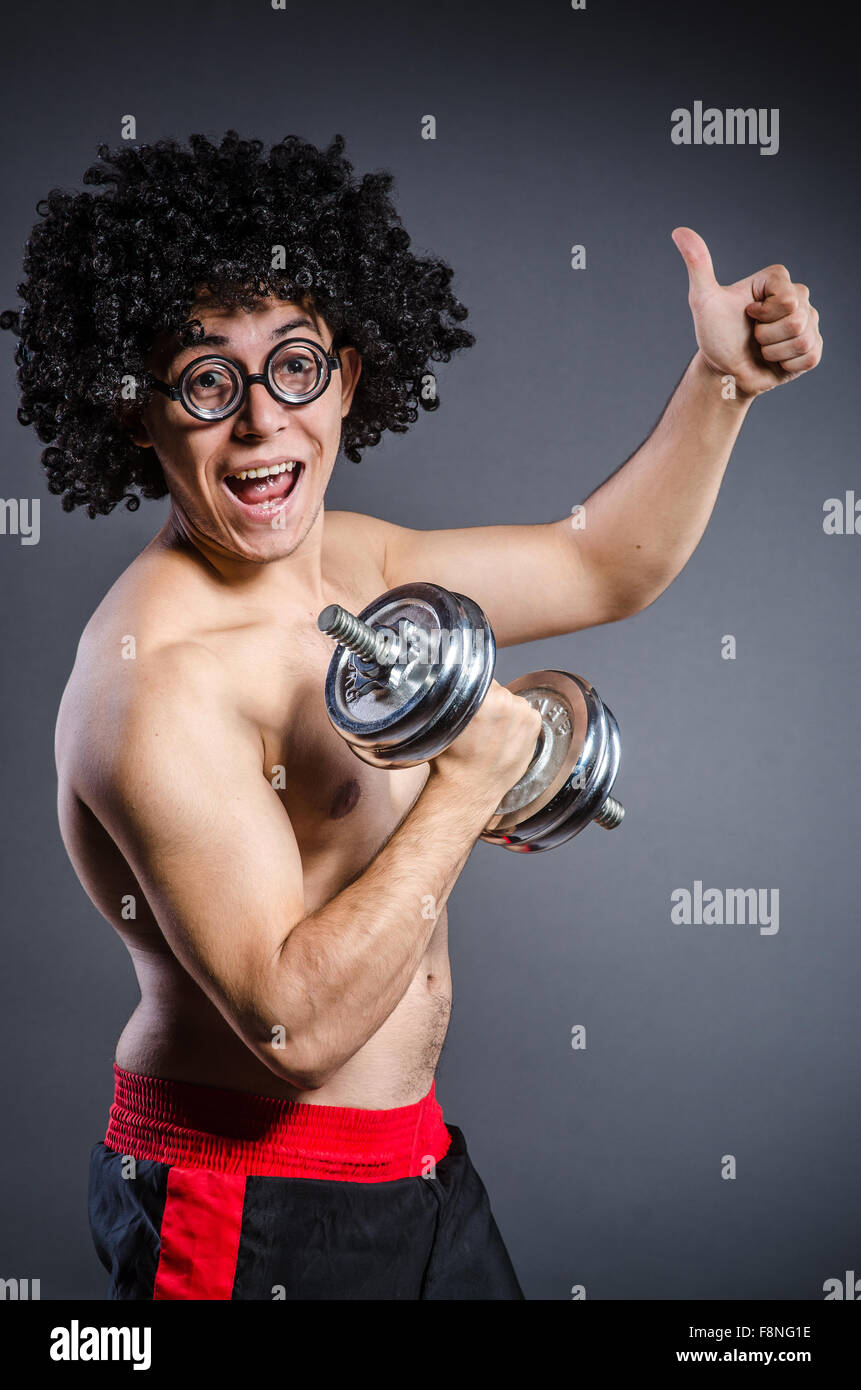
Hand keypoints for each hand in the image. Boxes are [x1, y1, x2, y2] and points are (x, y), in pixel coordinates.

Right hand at [430, 680, 542, 819]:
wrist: (472, 788)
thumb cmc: (454, 760)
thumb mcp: (443, 721)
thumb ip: (454, 696)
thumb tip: (457, 680)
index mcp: (483, 697)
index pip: (478, 676)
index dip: (470, 688)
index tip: (468, 702)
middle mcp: (507, 702)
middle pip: (495, 688)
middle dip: (487, 700)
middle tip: (477, 722)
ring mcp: (524, 713)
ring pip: (510, 700)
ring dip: (502, 710)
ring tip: (490, 733)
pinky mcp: (535, 723)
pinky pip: (523, 712)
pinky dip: (515, 721)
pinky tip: (502, 737)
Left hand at [671, 226, 822, 397]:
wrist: (724, 372)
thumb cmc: (715, 335)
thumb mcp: (703, 300)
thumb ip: (697, 264)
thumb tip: (679, 231)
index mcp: (778, 280)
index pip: (787, 300)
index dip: (764, 315)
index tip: (747, 314)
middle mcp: (798, 297)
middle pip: (796, 320)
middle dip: (767, 336)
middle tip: (753, 336)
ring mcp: (808, 322)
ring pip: (802, 340)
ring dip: (774, 352)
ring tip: (762, 348)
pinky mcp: (812, 347)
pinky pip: (810, 357)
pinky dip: (787, 365)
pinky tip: (775, 360)